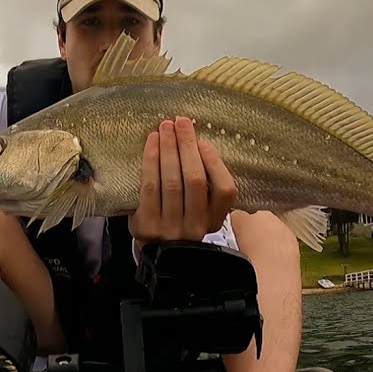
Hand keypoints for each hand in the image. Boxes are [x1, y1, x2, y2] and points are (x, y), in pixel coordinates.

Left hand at [128, 116, 236, 242]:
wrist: (155, 249)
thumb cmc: (180, 217)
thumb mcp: (201, 209)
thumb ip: (207, 185)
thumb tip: (197, 141)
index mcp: (215, 220)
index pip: (225, 191)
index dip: (215, 163)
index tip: (204, 141)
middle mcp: (196, 227)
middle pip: (195, 181)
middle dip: (187, 146)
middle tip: (181, 122)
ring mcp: (171, 228)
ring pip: (171, 182)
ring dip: (168, 149)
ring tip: (165, 127)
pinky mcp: (147, 226)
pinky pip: (150, 187)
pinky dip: (151, 161)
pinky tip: (152, 142)